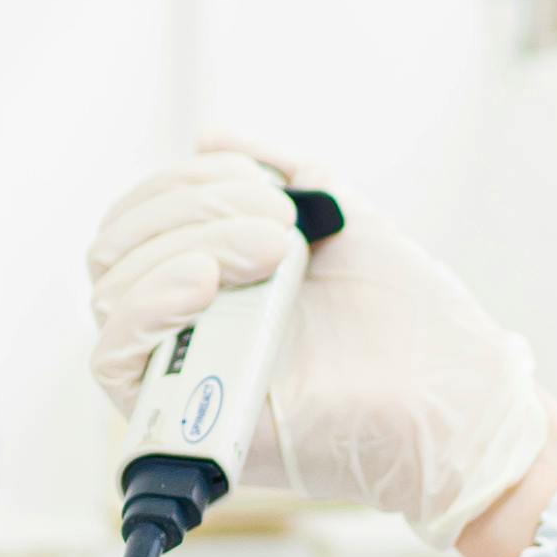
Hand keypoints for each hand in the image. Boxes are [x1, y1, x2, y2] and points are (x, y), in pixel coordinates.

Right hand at [87, 141, 553, 553]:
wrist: (447, 393)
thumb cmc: (405, 317)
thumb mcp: (336, 215)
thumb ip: (276, 171)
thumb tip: (208, 139)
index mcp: (209, 272)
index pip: (140, 216)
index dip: (184, 184)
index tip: (263, 188)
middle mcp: (184, 319)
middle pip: (116, 246)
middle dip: (192, 210)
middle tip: (279, 229)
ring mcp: (179, 367)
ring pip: (111, 289)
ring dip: (185, 246)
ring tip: (274, 255)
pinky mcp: (181, 418)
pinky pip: (110, 359)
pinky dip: (145, 306)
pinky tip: (203, 284)